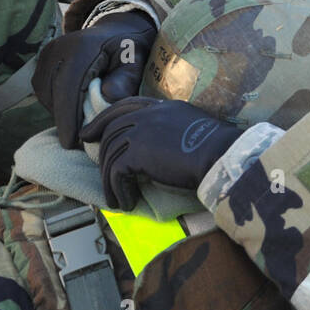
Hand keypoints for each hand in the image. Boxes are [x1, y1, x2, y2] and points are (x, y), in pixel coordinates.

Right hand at [32, 11, 156, 147]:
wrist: (116, 29)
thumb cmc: (129, 48)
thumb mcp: (135, 61)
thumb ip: (125, 79)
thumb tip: (107, 97)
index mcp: (83, 47)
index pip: (68, 86)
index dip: (68, 116)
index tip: (70, 142)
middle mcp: (59, 49)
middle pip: (55, 93)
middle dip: (65, 121)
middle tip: (79, 143)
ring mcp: (47, 54)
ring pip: (47, 94)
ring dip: (61, 112)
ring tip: (82, 120)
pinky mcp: (43, 61)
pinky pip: (44, 90)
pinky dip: (57, 103)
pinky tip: (75, 107)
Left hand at [79, 97, 241, 210]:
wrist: (220, 156)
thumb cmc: (216, 148)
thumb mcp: (193, 127)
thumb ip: (173, 129)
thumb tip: (162, 148)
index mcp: (162, 107)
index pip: (124, 106)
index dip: (102, 120)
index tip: (89, 133)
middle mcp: (148, 114)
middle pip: (111, 130)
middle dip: (99, 151)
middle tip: (98, 172)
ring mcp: (140, 132)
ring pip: (111, 154)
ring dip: (110, 181)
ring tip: (117, 199)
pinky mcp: (137, 153)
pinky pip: (116, 173)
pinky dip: (117, 190)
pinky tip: (126, 202)